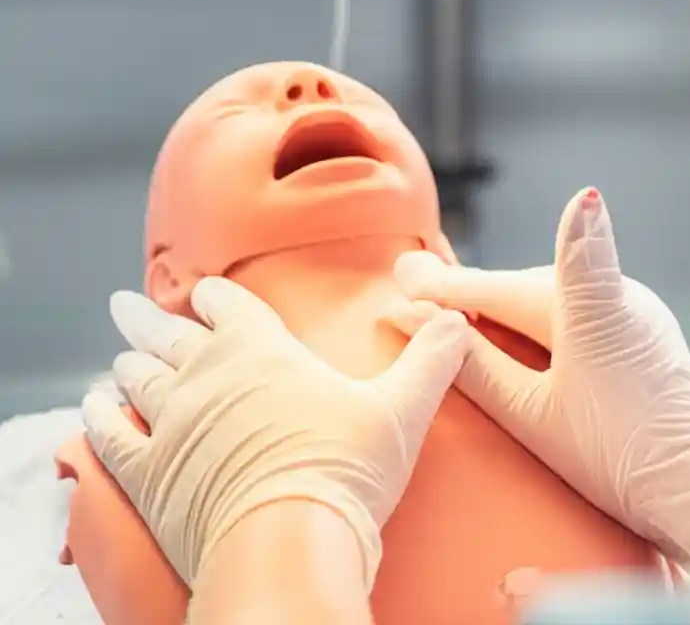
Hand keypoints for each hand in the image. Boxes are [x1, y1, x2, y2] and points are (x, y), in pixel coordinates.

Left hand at [81, 277, 468, 590]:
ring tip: (121, 355)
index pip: (229, 306)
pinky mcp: (148, 473)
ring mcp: (171, 423)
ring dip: (128, 365)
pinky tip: (93, 407)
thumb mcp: (403, 408)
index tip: (207, 293)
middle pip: (169, 337)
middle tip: (126, 304)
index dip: (217, 297)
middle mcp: (207, 376)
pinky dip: (98, 418)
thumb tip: (455, 318)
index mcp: (262, 351)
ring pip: (138, 381)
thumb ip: (431, 358)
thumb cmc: (348, 469)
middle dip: (150, 319)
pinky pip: (110, 436)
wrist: (290, 537)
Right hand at [389, 188, 689, 574]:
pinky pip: (581, 314)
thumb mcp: (531, 415)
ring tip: (454, 309)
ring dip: (504, 305)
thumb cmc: (614, 455)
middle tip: (413, 286)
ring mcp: (639, 312)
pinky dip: (540, 322)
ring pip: (554, 298)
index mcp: (586, 304)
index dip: (445, 285)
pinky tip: (516, 335)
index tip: (400, 274)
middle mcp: (617, 293)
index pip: (496, 288)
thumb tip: (421, 316)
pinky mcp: (649, 334)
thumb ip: (475, 360)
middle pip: (523, 288)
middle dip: (469, 291)